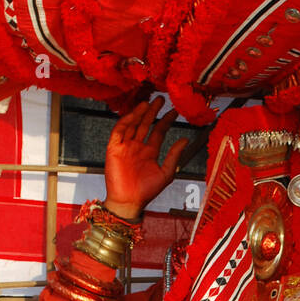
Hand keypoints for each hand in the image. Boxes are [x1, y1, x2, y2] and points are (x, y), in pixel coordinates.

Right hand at [103, 98, 190, 218]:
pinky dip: (125, 121)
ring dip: (139, 113)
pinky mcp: (114, 149)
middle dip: (152, 111)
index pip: (158, 132)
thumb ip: (174, 155)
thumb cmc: (147, 191)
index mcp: (150, 152)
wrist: (129, 201)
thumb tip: (185, 139)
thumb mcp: (166, 172)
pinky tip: (134, 113)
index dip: (166, 121)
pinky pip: (119, 131)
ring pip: (132, 125)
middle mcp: (137, 147)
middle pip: (145, 124)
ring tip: (148, 102)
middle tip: (160, 99)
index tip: (174, 111)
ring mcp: (125, 147)